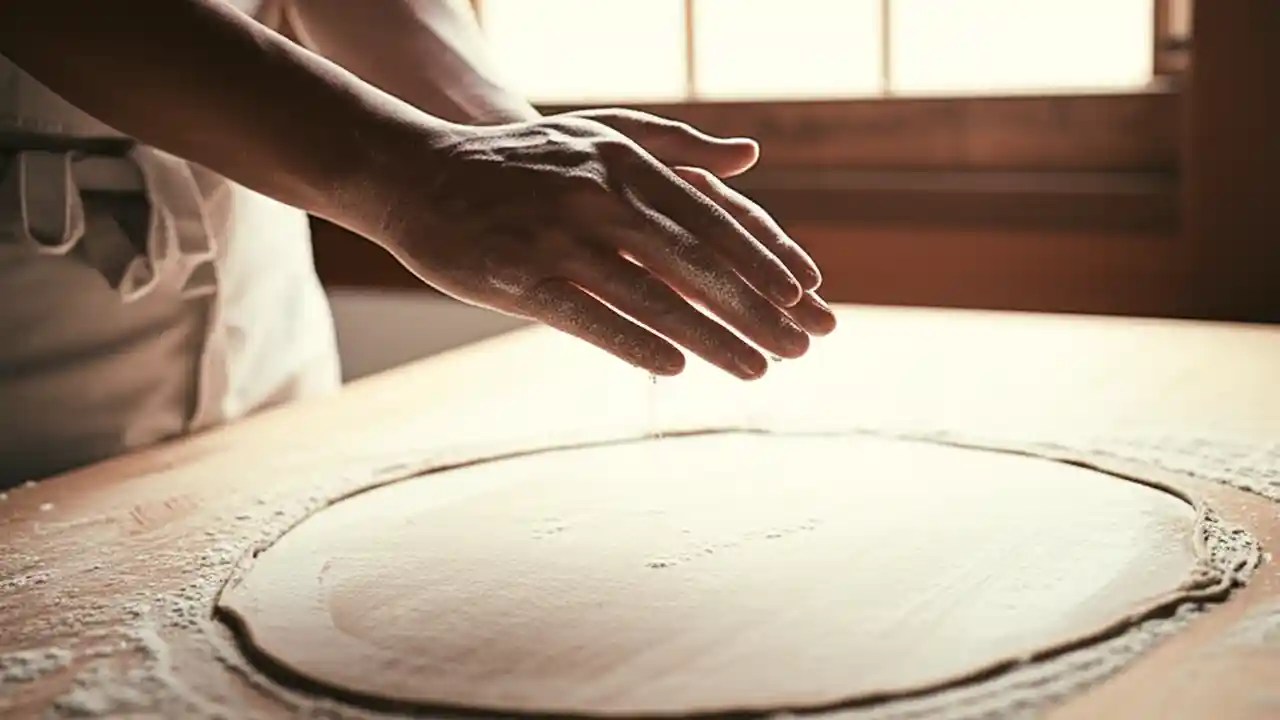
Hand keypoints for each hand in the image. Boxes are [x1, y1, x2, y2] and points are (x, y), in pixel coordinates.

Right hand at [370, 109, 835, 379]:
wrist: (421, 174)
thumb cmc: (522, 161)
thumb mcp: (598, 132)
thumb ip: (676, 145)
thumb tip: (749, 158)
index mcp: (624, 163)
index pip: (710, 218)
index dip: (759, 260)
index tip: (802, 295)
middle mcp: (599, 198)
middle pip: (694, 263)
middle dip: (753, 309)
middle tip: (799, 346)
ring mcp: (559, 240)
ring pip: (652, 298)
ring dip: (711, 338)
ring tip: (755, 370)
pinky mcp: (520, 278)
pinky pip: (590, 319)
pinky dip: (635, 345)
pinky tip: (675, 369)